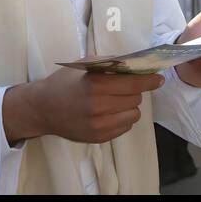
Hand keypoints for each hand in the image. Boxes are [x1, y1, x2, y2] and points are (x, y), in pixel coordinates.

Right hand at [3, 66, 163, 144]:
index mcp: (96, 85)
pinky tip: (109, 113)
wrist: (42, 109)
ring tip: (115, 101)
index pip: (134, 82)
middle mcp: (98, 106)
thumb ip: (111, 63)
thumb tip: (138, 63)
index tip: (158, 79)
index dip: (149, 80)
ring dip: (129, 106)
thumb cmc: (65, 82)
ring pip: (134, 114)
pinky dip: (122, 118)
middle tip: (124, 88)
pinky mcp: (98, 138)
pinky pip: (125, 127)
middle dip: (134, 91)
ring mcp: (98, 125)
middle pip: (136, 98)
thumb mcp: (86, 65)